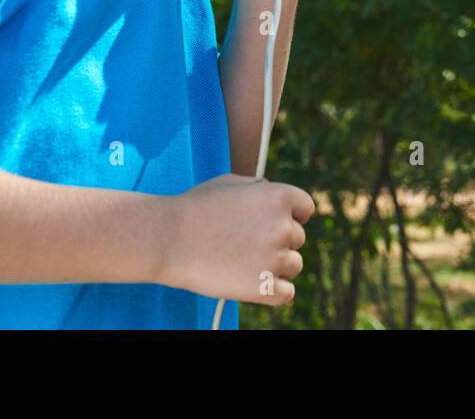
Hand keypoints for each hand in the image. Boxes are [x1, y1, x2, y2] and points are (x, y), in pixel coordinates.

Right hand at [155, 173, 314, 303]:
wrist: (168, 238)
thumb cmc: (195, 208)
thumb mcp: (231, 183)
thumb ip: (260, 188)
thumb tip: (273, 194)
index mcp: (279, 197)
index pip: (306, 208)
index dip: (291, 215)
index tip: (275, 223)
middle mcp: (283, 227)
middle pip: (297, 238)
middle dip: (277, 241)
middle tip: (246, 243)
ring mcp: (274, 258)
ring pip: (294, 265)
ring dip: (276, 265)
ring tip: (244, 261)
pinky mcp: (263, 288)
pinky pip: (286, 293)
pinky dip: (274, 291)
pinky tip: (256, 283)